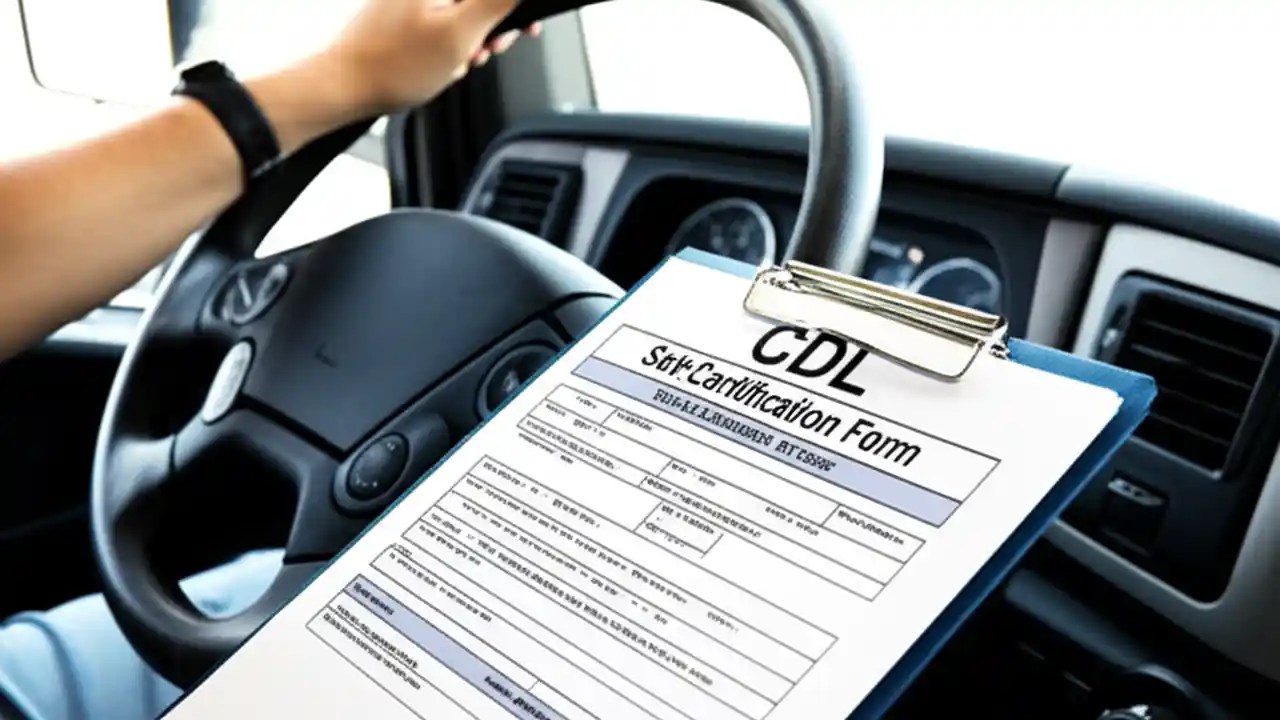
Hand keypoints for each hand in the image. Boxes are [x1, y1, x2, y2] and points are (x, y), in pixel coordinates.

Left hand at [323, 0, 540, 116]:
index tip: (525, 28)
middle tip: (480, 50)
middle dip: (487, 26)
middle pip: (476, 0)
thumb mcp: (460, 32)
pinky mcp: (399, 12)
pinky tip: (437, 63)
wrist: (342, 86)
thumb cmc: (391, 65)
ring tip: (453, 62)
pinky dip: (446, 44)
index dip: (512, 10)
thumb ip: (497, 0)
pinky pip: (439, 22)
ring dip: (467, 40)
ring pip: (460, 11)